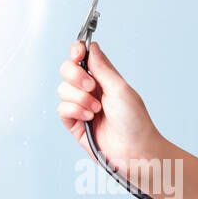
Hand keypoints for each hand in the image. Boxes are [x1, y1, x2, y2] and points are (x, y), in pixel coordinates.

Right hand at [57, 40, 160, 177]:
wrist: (135, 151)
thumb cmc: (135, 121)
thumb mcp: (120, 89)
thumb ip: (102, 68)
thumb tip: (91, 47)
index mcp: (104, 77)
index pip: (83, 56)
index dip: (77, 51)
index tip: (78, 53)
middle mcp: (91, 90)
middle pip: (67, 70)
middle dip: (75, 75)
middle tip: (91, 86)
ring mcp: (81, 106)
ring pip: (63, 90)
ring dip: (79, 98)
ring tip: (96, 110)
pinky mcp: (75, 123)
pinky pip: (62, 109)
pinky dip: (74, 111)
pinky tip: (89, 118)